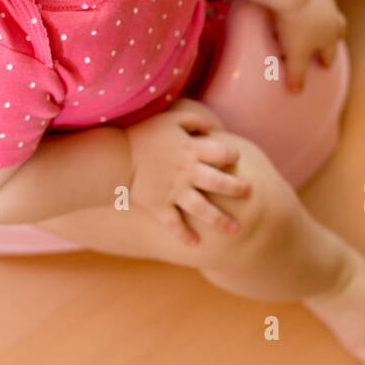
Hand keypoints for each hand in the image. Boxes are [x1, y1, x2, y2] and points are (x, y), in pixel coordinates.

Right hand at [126, 100, 250, 247]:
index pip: (221, 153)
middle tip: (249, 192)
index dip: (231, 154)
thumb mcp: (169, 119)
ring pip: (203, 208)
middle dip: (237, 188)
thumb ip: (192, 120)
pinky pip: (175, 224)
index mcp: (191, 150)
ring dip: (219, 220)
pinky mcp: (160, 207)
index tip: (235, 157)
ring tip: (234, 228)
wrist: (116, 157)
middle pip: (219, 182)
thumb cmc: (142, 135)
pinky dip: (184, 235)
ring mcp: (175, 192)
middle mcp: (187, 173)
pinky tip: (195, 244)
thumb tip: (212, 126)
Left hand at [271, 0, 346, 92]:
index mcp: (329, 36)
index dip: (326, 60)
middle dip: (333, 36)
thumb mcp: (295, 54)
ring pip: (327, 10)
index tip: (324, 65)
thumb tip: (296, 92)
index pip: (330, 52)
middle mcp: (332, 17)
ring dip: (321, 15)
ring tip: (311, 18)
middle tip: (328, 39)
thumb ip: (297, 74)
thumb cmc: (295, 24)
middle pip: (338, 28)